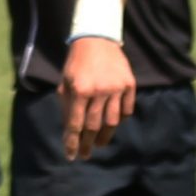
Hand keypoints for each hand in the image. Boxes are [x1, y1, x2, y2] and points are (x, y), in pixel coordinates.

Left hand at [60, 36, 136, 159]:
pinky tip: (113, 124)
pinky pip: (126, 110)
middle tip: (86, 154)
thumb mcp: (65, 81)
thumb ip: (67, 104)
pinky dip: (120, 119)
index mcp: (79, 89)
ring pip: (112, 121)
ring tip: (99, 143)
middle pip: (94, 126)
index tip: (71, 156)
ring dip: (105, 135)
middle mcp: (99, 91)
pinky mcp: (130, 85)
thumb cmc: (76, 62)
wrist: (97, 39)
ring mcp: (117, 89)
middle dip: (88, 143)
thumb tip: (70, 129)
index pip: (76, 123)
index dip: (73, 141)